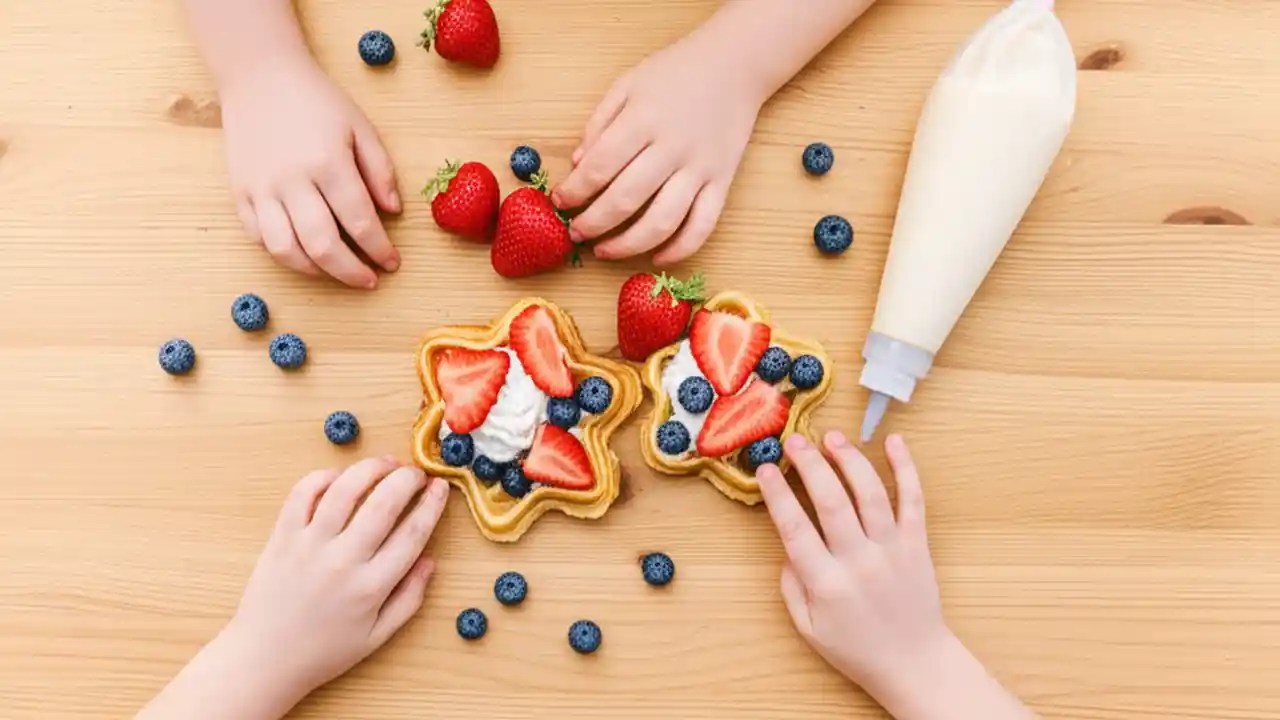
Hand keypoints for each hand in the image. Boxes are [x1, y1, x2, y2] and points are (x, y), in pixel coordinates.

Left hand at [137, 458, 448, 719]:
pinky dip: (323, 477)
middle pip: (384, 503)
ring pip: (344, 490)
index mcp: (371, 587)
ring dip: (370, 468)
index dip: (431, 505)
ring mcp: (309, 546)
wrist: (263, 660)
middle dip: (407, 479)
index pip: (412, 533)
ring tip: (385, 463)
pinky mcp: (281, 537)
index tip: (440, 488)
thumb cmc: (322, 652)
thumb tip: (430, 561)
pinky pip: (302, 494)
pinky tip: (340, 477)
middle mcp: (342, 561)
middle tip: (417, 472)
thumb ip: (409, 598)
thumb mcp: (376, 636)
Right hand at [220, 59, 401, 287]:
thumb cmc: (316, 101)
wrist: (259, 76)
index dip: (380, 249)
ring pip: (286, 251)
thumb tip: (393, 212)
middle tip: (369, 280)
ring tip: (336, 273)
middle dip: (351, 272)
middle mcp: (292, 181)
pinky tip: (305, 255)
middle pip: (323, 246)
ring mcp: (261, 189)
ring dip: (316, 272)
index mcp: (329, 163)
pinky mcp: (240, 192)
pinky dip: (284, 255)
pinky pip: (259, 238)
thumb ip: (380, 171)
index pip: (360, 223)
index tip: (392, 262)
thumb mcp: (360, 128)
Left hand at [551, 32, 763, 264]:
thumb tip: (577, 166)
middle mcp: (672, 148)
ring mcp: (700, 169)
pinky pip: (702, 226)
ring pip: (662, 222)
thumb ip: (599, 124)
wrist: (734, 65)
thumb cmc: (674, 73)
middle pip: (625, 200)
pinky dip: (680, 250)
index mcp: (644, 119)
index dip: (574, 191)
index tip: (560, 201)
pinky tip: (656, 258)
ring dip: (627, 245)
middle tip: (575, 232)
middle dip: (592, 224)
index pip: (600, 167)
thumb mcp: (627, 85)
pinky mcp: (723, 183)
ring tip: (604, 251)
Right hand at [757, 433, 947, 693]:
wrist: (915, 663)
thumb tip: (787, 546)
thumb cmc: (857, 649)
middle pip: (832, 501)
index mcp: (827, 584)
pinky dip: (906, 468)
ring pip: (870, 493)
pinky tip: (894, 442)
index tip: (765, 470)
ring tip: (832, 437)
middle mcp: (860, 561)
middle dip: (810, 465)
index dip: (778, 495)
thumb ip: (792, 585)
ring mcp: (892, 549)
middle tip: (794, 440)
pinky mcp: (918, 544)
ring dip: (850, 460)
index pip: (795, 529)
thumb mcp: (809, 627)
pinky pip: (913, 499)